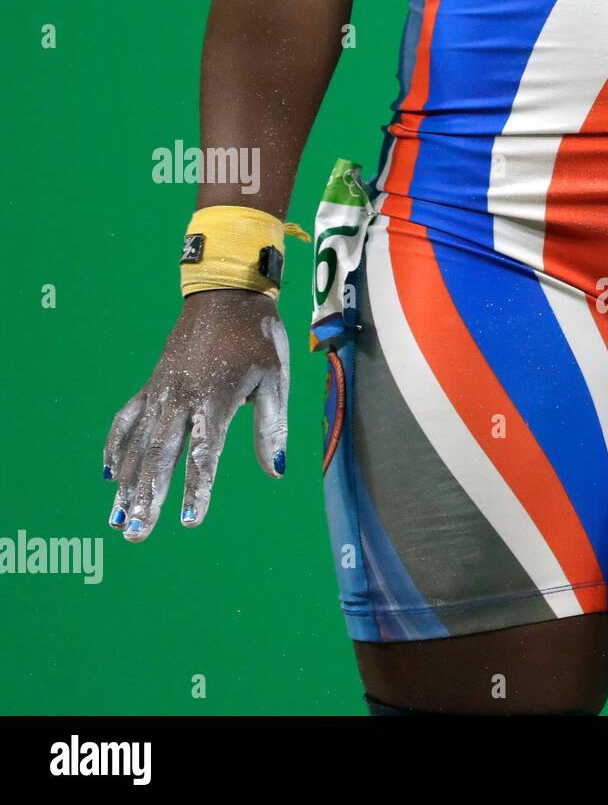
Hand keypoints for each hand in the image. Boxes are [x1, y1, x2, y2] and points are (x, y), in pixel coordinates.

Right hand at [103, 289, 289, 539]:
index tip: (190, 521)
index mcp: (216, 399)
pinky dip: (116, 446)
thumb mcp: (275, 380)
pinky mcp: (152, 384)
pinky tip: (109, 473)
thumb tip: (277, 472)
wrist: (226, 294)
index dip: (196, 489)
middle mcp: (181, 398)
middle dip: (148, 498)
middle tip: (137, 533)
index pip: (204, 454)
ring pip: (138, 444)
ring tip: (118, 519)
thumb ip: (271, 428)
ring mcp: (161, 392)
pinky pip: (127, 419)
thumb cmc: (258, 338)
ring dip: (127, 483)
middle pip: (160, 456)